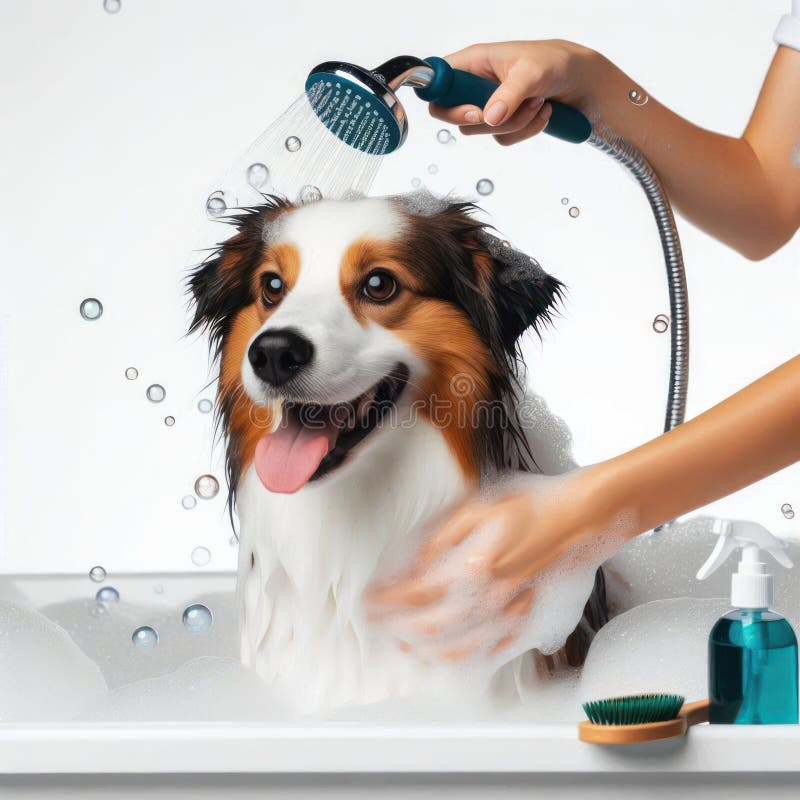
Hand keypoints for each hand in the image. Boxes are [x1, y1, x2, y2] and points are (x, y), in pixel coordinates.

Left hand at [366, 471, 610, 660]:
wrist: (576, 514)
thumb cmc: (529, 505)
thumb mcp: (475, 510)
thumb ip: (441, 539)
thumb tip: (416, 563)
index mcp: (474, 566)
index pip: (419, 591)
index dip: (390, 599)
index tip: (371, 600)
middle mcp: (490, 594)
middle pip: (436, 624)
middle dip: (400, 628)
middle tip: (379, 625)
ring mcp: (510, 606)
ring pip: (465, 643)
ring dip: (432, 650)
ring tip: (410, 648)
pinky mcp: (527, 608)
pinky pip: (500, 641)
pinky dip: (479, 652)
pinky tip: (466, 652)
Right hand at [429, 40, 599, 144]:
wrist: (578, 80)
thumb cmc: (554, 62)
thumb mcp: (532, 73)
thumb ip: (509, 95)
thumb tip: (489, 118)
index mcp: (474, 62)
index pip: (439, 84)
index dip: (446, 103)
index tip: (473, 111)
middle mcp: (476, 84)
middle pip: (456, 117)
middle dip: (488, 120)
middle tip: (507, 110)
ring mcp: (488, 105)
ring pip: (483, 132)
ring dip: (515, 124)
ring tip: (537, 103)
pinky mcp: (503, 122)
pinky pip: (503, 139)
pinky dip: (525, 131)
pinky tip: (541, 113)